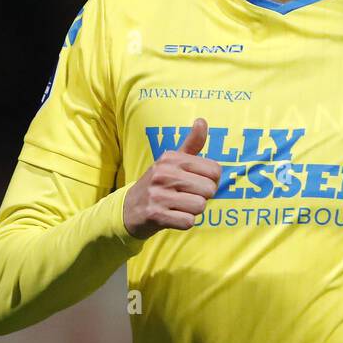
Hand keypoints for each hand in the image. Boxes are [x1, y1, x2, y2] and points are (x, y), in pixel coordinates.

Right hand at [122, 118, 220, 239]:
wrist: (128, 209)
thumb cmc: (158, 184)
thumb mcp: (172, 161)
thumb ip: (191, 144)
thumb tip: (202, 121)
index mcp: (171, 158)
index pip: (215, 170)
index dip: (211, 180)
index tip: (197, 182)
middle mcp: (163, 173)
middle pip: (209, 189)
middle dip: (203, 197)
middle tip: (186, 196)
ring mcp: (158, 194)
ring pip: (200, 206)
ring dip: (193, 210)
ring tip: (178, 206)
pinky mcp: (155, 215)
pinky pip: (188, 222)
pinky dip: (184, 222)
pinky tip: (172, 216)